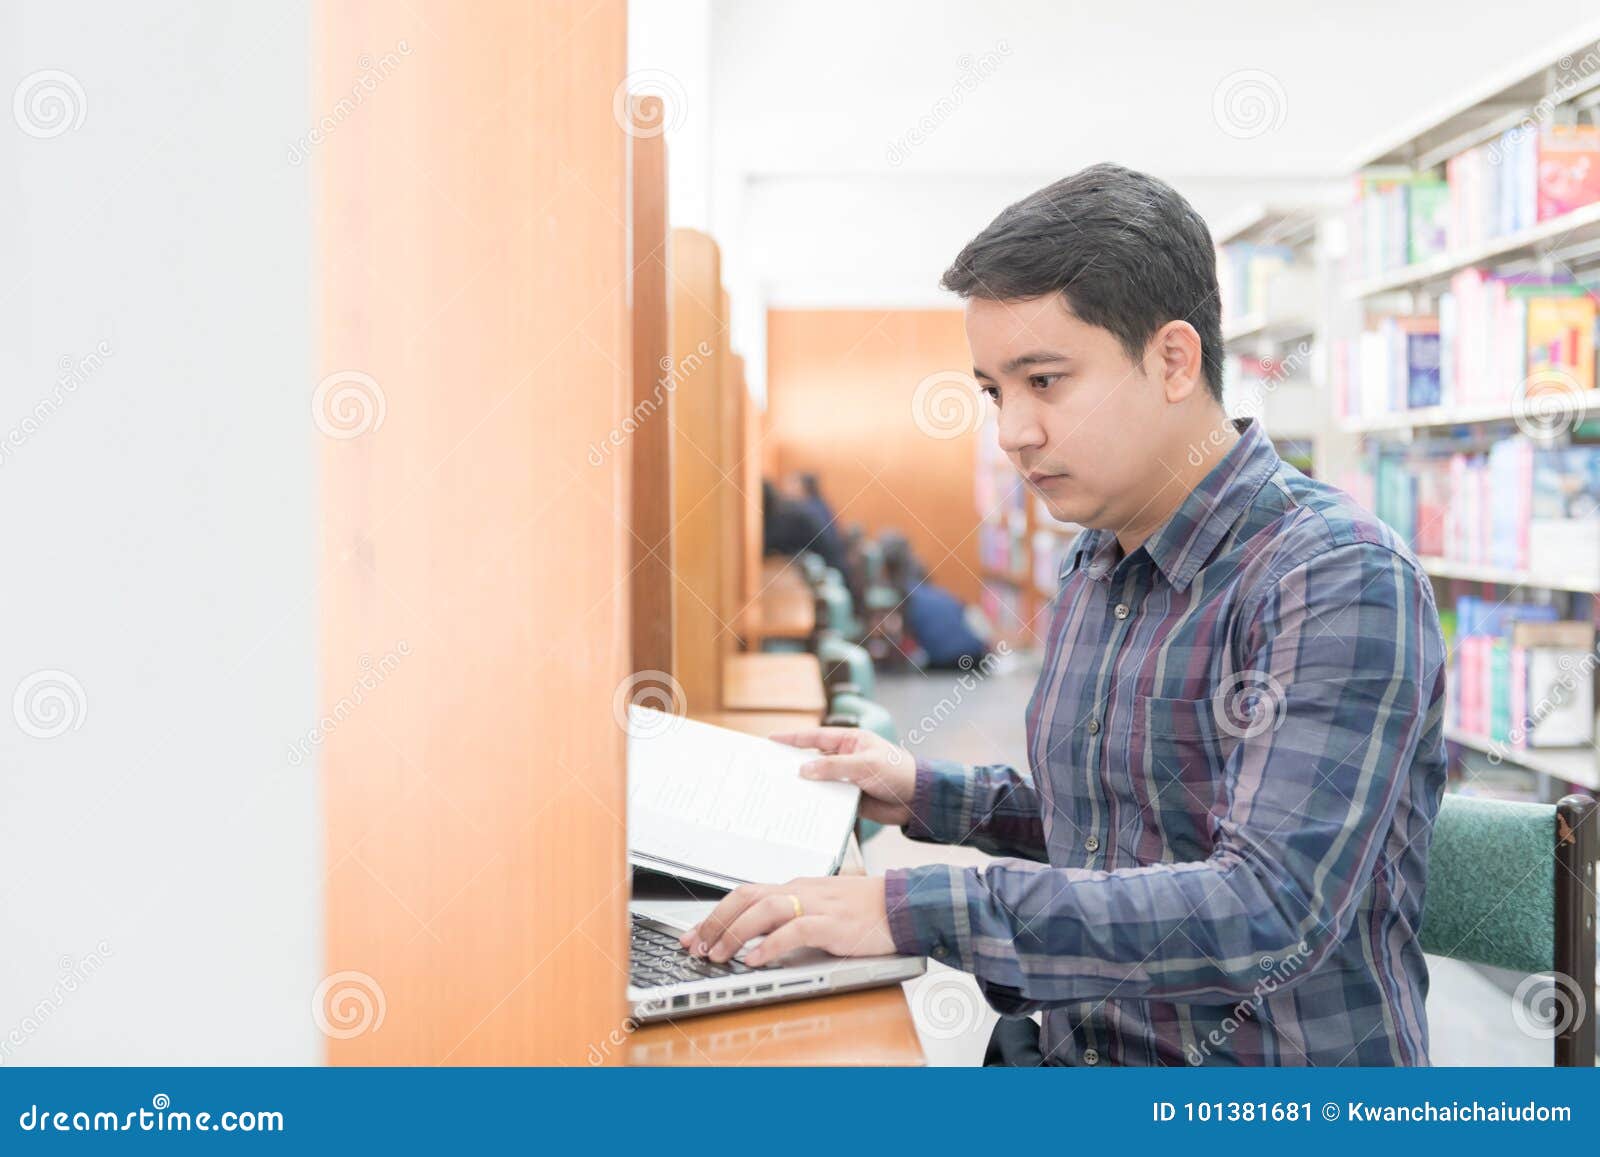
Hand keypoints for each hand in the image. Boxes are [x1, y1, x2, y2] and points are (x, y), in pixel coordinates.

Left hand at [678, 876, 894, 965]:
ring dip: (735, 933)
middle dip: (716, 922)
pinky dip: (771, 945)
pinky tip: (755, 959)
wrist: (904, 904)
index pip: (745, 894)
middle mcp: (801, 891)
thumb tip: (756, 937)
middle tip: (696, 947)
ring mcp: (817, 905)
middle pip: (747, 897)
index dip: (715, 914)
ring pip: (765, 909)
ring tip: (718, 956)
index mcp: (795, 887)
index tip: (693, 936)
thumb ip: (792, 916)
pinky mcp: (834, 923)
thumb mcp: (821, 907)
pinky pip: (796, 929)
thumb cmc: (865, 909)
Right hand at [770, 726, 917, 826]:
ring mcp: (846, 779)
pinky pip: (828, 799)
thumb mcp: (864, 764)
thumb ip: (833, 766)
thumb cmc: (896, 773)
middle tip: (770, 769)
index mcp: (850, 741)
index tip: (772, 739)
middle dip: (793, 764)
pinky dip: (817, 803)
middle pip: (813, 760)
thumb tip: (804, 770)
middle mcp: (845, 758)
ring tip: (781, 791)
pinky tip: (803, 808)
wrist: (917, 800)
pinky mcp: (849, 798)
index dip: (793, 738)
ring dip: (805, 786)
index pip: (815, 737)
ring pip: (819, 781)